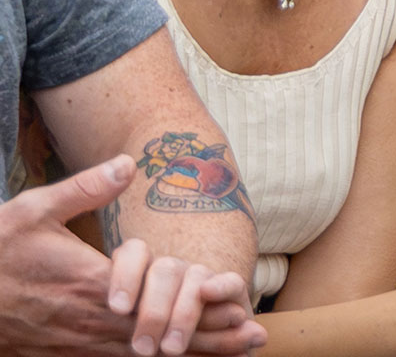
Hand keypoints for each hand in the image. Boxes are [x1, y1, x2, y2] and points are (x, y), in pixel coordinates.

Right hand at [0, 157, 263, 355]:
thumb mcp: (33, 210)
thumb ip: (83, 190)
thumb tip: (127, 164)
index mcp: (90, 285)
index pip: (157, 300)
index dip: (198, 306)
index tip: (239, 303)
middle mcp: (88, 320)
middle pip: (159, 336)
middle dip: (209, 337)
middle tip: (255, 337)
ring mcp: (73, 342)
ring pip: (140, 355)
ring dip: (189, 355)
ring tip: (234, 353)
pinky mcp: (60, 352)